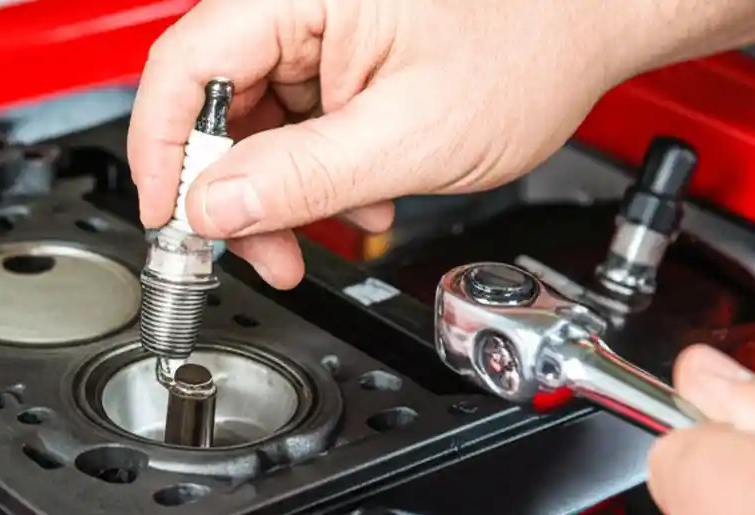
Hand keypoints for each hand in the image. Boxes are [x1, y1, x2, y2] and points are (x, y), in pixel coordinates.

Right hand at [128, 0, 666, 287]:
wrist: (591, 24)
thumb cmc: (530, 45)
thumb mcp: (410, 134)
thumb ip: (301, 177)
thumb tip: (214, 208)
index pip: (182, 69)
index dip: (162, 153)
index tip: (171, 220)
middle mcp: (295, 2)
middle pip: (212, 103)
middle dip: (234, 191)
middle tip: (264, 250)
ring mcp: (315, 27)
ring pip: (253, 122)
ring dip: (282, 191)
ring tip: (336, 224)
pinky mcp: (336, 54)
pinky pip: (294, 121)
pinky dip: (315, 172)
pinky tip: (357, 196)